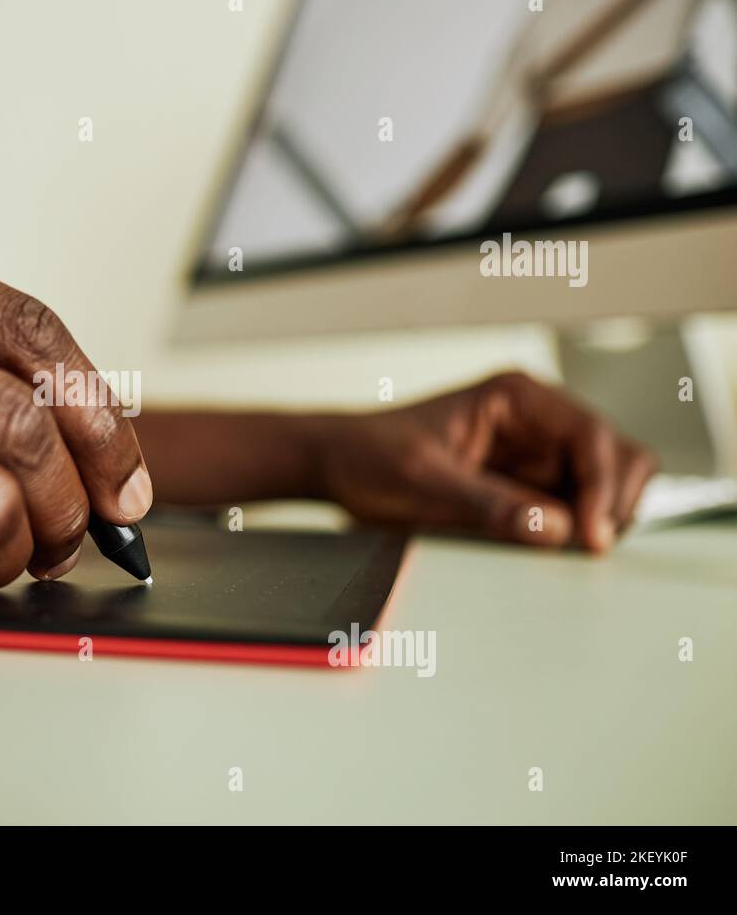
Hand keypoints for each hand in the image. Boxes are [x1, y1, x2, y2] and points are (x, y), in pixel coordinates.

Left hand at [319, 372, 656, 550]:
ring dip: (600, 517)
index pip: (590, 435)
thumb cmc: (369, 457)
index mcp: (517, 397)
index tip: (592, 538)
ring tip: (571, 555)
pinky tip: (555, 554)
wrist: (336, 464)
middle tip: (589, 551)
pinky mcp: (528, 485)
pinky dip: (577, 531)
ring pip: (604, 484)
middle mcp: (537, 419)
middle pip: (616, 454)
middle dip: (614, 500)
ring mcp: (536, 453)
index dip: (603, 486)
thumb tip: (558, 529)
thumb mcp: (422, 482)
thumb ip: (487, 503)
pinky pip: (574, 508)